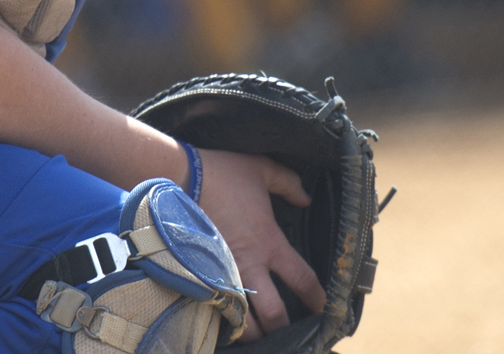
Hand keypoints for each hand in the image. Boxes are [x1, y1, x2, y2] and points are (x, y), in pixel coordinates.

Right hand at [196, 149, 326, 340]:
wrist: (180, 176)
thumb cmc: (223, 172)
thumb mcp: (263, 170)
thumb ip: (289, 184)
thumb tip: (305, 198)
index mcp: (270, 242)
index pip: (303, 279)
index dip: (317, 298)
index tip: (323, 308)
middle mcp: (249, 264)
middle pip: (274, 314)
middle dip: (284, 328)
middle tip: (288, 331)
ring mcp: (222, 273)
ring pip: (241, 320)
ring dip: (251, 331)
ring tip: (256, 334)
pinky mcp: (199, 274)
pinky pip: (213, 307)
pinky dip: (221, 318)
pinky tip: (225, 321)